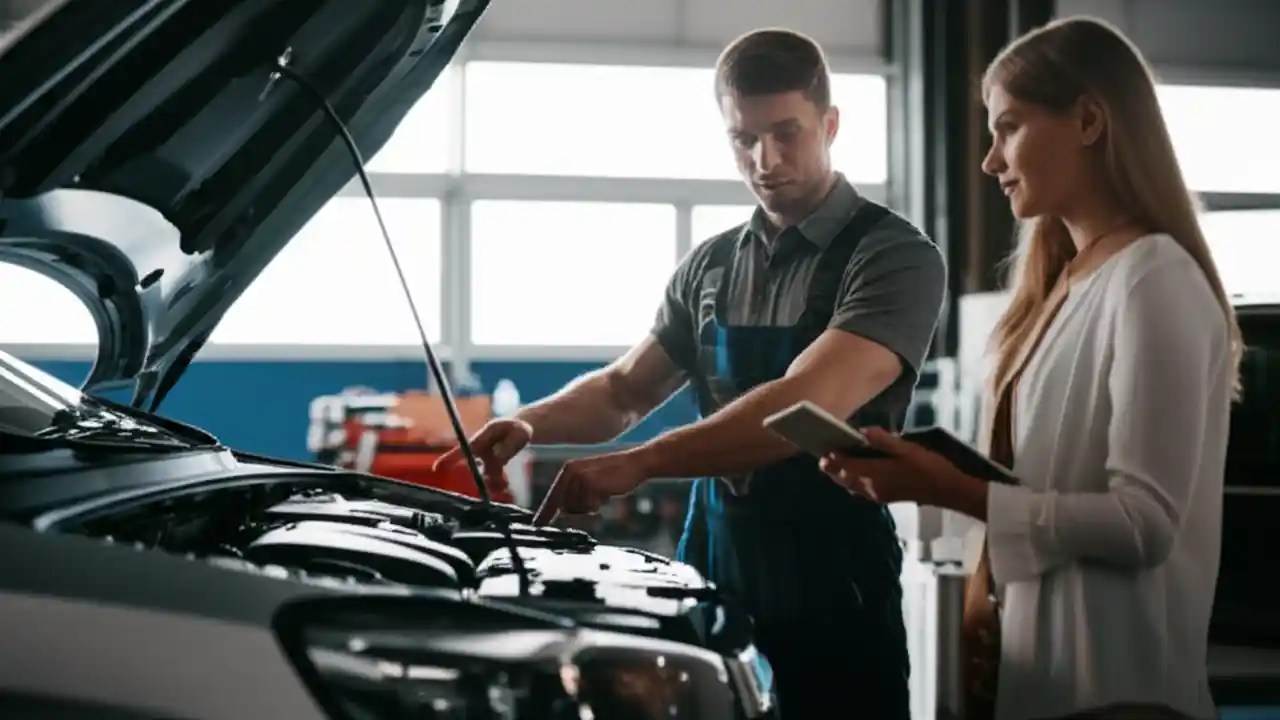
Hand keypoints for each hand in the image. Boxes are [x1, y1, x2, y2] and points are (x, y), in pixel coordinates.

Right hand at [432, 418, 532, 497]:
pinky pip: (492, 479)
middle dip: (482, 478)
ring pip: (484, 476)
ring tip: (504, 485)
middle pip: (473, 468)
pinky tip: (506, 486)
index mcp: (481, 438)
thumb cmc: (518, 427)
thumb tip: (497, 460)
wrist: (522, 429)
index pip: (462, 449)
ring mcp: (485, 459)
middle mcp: (480, 451)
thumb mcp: (518, 433)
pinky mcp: (493, 466)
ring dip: (492, 483)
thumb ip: (508, 447)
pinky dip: (499, 484)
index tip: (437, 468)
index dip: (448, 458)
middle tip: (495, 483)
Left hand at [532, 450, 650, 525]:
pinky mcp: (592, 483)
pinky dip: (598, 505)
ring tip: (602, 494)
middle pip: (565, 507)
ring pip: (576, 508)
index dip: (545, 513)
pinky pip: (589, 506)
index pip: (553, 496)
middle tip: (596, 500)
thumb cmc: (614, 475)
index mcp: (568, 469)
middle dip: (579, 510)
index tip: (537, 525)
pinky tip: (607, 493)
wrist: (635, 463)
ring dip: (590, 507)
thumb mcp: (590, 480)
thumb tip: (561, 512)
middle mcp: (571, 472)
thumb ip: (574, 493)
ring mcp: (580, 477)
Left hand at [817, 427, 969, 506]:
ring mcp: (877, 494)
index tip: (824, 446)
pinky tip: (853, 471)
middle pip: (844, 478)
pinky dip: (852, 480)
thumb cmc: (929, 466)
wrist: (947, 490)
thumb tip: (863, 431)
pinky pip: (860, 489)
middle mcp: (872, 487)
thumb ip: (884, 440)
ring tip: (833, 462)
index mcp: (877, 474)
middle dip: (832, 467)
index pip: (847, 466)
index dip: (834, 457)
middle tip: (822, 455)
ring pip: (850, 485)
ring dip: (840, 474)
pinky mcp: (883, 497)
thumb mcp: (908, 449)